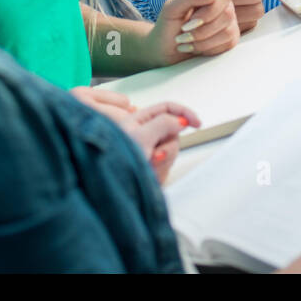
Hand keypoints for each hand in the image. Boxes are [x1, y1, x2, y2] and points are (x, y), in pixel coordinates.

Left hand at [70, 90, 198, 184]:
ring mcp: (145, 150)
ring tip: (147, 166)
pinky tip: (148, 173)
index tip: (197, 123)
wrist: (103, 192)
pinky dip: (159, 169)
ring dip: (164, 158)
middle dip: (169, 143)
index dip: (184, 112)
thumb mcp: (140, 137)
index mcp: (135, 119)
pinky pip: (165, 164)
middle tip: (155, 154)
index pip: (167, 107)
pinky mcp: (148, 166)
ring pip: (171, 148)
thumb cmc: (111, 162)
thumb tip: (180, 120)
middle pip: (172, 130)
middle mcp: (141, 133)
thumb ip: (163, 124)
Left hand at [153, 0, 238, 61]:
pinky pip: (227, 43)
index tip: (190, 17)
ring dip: (202, 39)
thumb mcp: (171, 8)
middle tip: (184, 30)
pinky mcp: (231, 37)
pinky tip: (194, 46)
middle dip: (202, 27)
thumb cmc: (168, 26)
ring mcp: (229, 21)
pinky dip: (206, 48)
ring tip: (185, 40)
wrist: (166, 49)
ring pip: (228, 31)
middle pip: (228, 13)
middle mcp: (222, 3)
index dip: (208, 8)